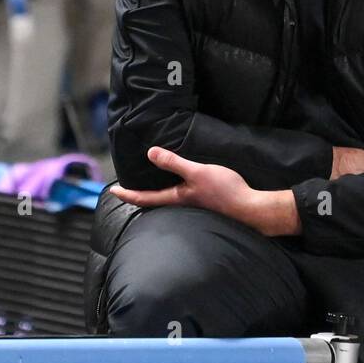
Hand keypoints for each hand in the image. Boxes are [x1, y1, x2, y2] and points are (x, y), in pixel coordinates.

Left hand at [109, 146, 297, 234]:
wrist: (250, 210)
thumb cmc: (224, 191)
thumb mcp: (198, 172)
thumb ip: (174, 163)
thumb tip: (150, 153)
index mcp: (176, 198)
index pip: (144, 198)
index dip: (127, 193)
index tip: (112, 190)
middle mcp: (182, 206)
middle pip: (154, 203)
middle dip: (139, 196)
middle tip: (127, 189)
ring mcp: (194, 208)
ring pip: (167, 203)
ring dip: (155, 196)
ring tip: (149, 187)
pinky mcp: (206, 206)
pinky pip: (182, 201)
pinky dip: (172, 195)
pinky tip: (179, 189)